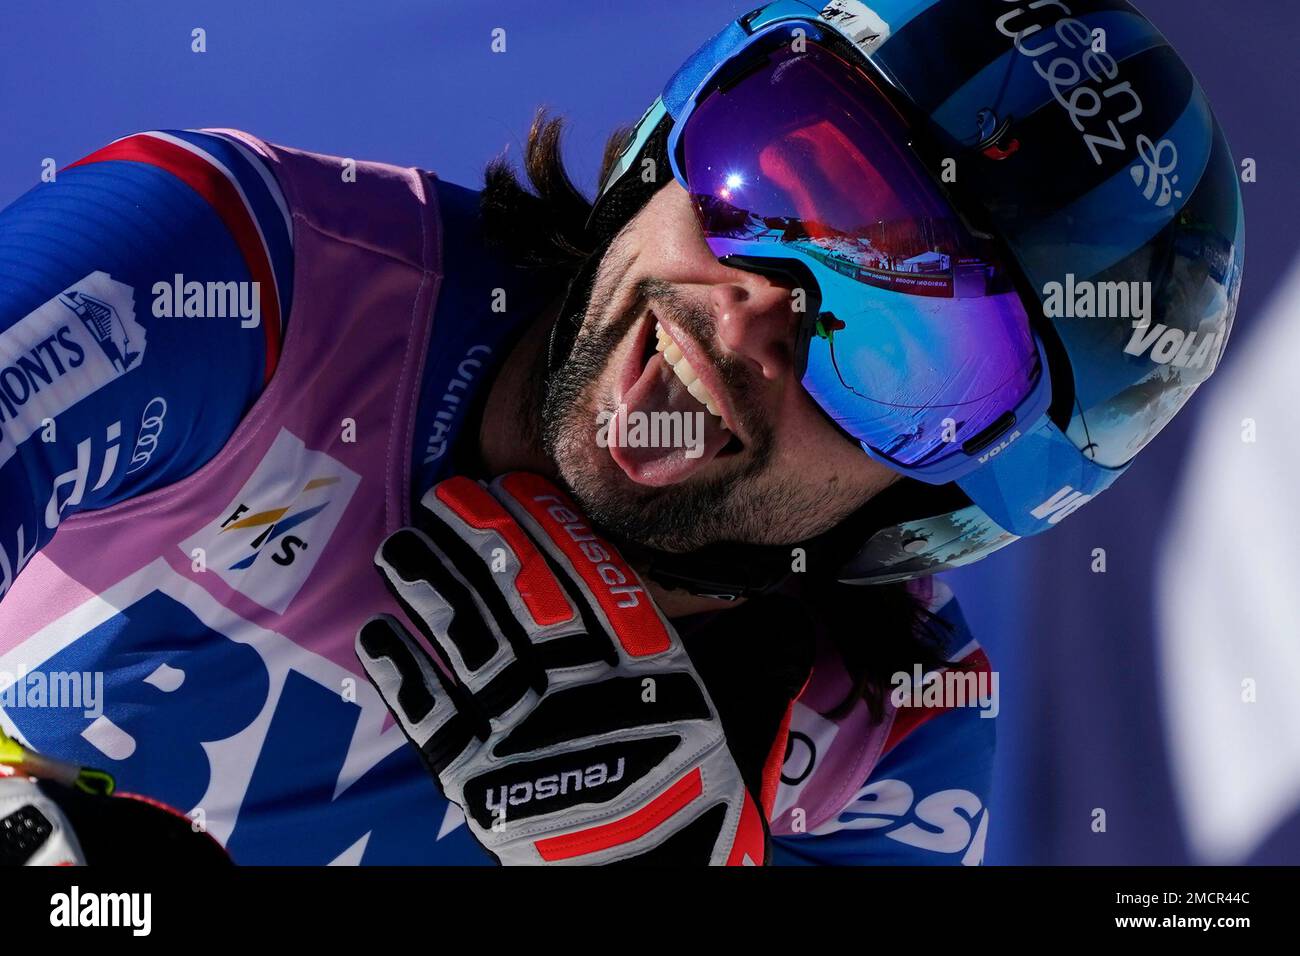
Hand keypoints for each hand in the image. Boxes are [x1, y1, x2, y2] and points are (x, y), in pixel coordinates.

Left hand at [355, 473, 770, 864]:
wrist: (660, 883)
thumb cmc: (702, 803)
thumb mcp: (745, 724)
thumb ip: (758, 662)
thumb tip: (787, 612)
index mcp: (643, 668)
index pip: (587, 577)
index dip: (546, 526)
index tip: (515, 487)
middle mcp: (576, 687)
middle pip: (518, 595)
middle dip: (480, 538)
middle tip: (448, 494)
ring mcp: (521, 731)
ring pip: (467, 641)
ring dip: (428, 589)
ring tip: (399, 547)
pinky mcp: (479, 780)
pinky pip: (429, 719)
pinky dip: (400, 676)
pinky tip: (376, 636)